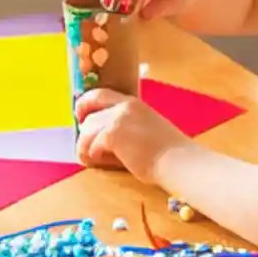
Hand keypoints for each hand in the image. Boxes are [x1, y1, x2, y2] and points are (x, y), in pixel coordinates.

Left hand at [75, 88, 190, 183]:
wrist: (177, 161)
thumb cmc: (167, 152)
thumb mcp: (146, 129)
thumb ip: (127, 127)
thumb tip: (102, 140)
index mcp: (134, 103)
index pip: (99, 94)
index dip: (84, 104)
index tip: (80, 117)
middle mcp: (124, 106)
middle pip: (89, 115)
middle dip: (83, 133)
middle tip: (83, 147)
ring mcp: (118, 119)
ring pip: (86, 131)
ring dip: (85, 147)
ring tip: (90, 160)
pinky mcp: (113, 135)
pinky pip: (92, 146)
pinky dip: (92, 156)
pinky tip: (100, 162)